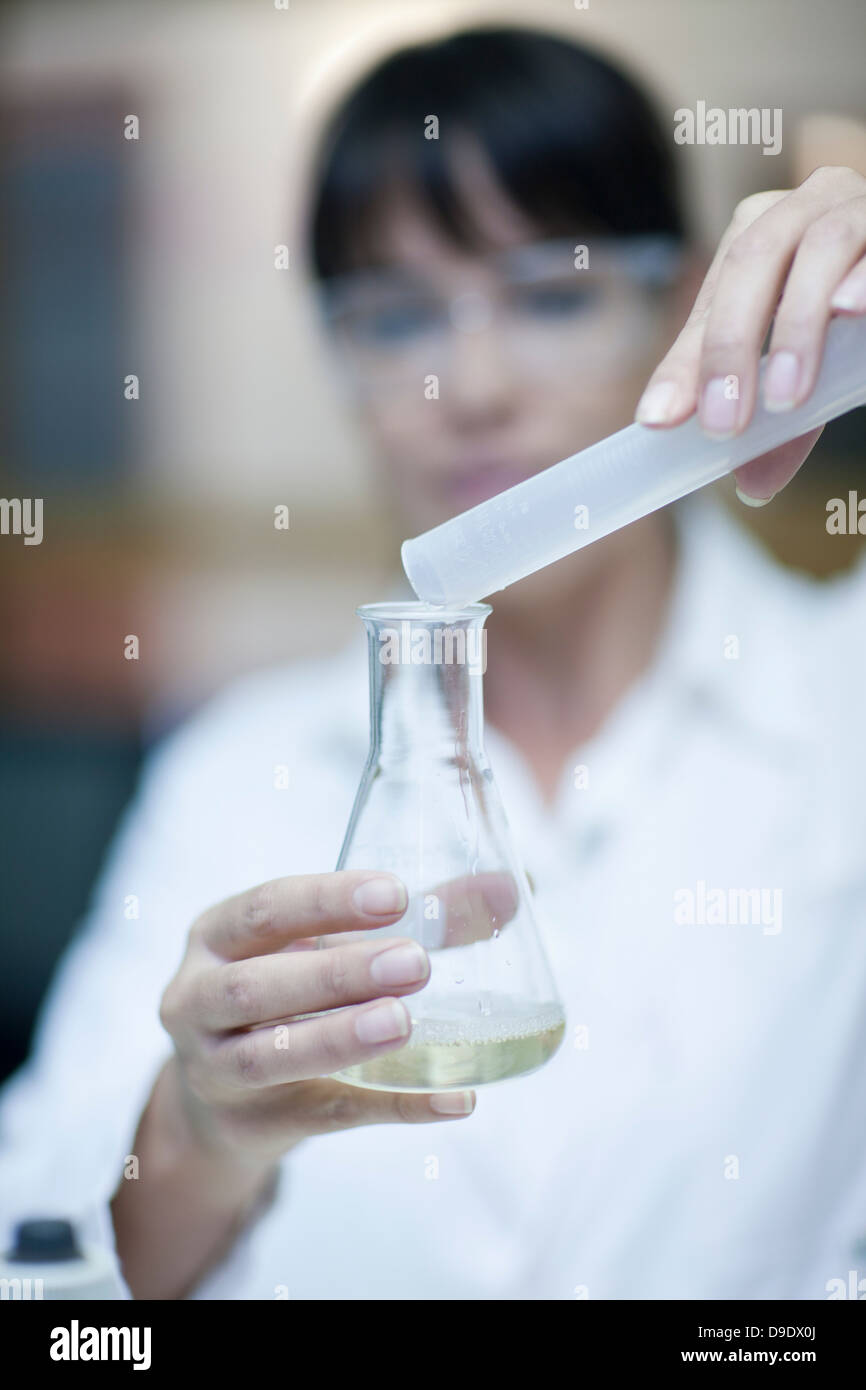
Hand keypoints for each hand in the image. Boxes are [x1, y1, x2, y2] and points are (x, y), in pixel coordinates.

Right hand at [158, 870, 475, 1167]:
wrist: (219, 1098)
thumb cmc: (289, 991)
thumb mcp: (325, 943)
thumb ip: (417, 916)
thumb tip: (512, 889)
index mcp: (216, 936)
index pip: (264, 909)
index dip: (326, 901)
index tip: (396, 895)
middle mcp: (197, 1000)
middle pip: (256, 986)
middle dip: (336, 973)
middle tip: (415, 964)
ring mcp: (215, 1071)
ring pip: (270, 1058)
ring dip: (340, 1039)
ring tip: (405, 1024)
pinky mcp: (253, 1127)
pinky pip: (326, 1118)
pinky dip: (394, 1108)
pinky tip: (451, 1097)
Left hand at [635, 165, 865, 502]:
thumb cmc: (854, 324)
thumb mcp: (809, 367)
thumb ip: (781, 419)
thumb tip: (752, 485)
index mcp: (761, 236)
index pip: (711, 303)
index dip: (685, 363)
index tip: (660, 420)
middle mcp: (805, 207)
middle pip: (752, 262)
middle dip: (729, 348)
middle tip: (724, 424)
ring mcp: (857, 207)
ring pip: (820, 248)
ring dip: (798, 328)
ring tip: (785, 396)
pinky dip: (865, 280)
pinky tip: (854, 312)